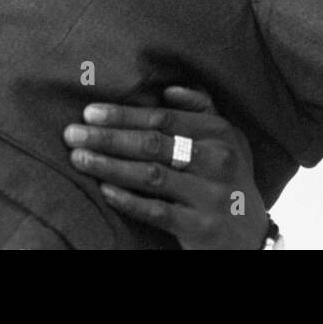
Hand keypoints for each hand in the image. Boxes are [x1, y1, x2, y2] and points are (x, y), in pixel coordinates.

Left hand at [63, 86, 269, 248]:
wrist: (250, 235)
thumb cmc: (226, 176)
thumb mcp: (226, 138)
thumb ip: (200, 108)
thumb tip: (168, 89)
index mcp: (219, 132)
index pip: (163, 119)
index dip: (123, 114)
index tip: (89, 112)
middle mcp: (218, 160)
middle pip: (152, 144)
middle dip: (107, 137)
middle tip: (72, 134)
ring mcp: (211, 195)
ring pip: (151, 175)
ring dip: (109, 165)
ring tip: (78, 159)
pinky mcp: (201, 227)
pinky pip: (157, 211)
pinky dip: (128, 199)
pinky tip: (104, 190)